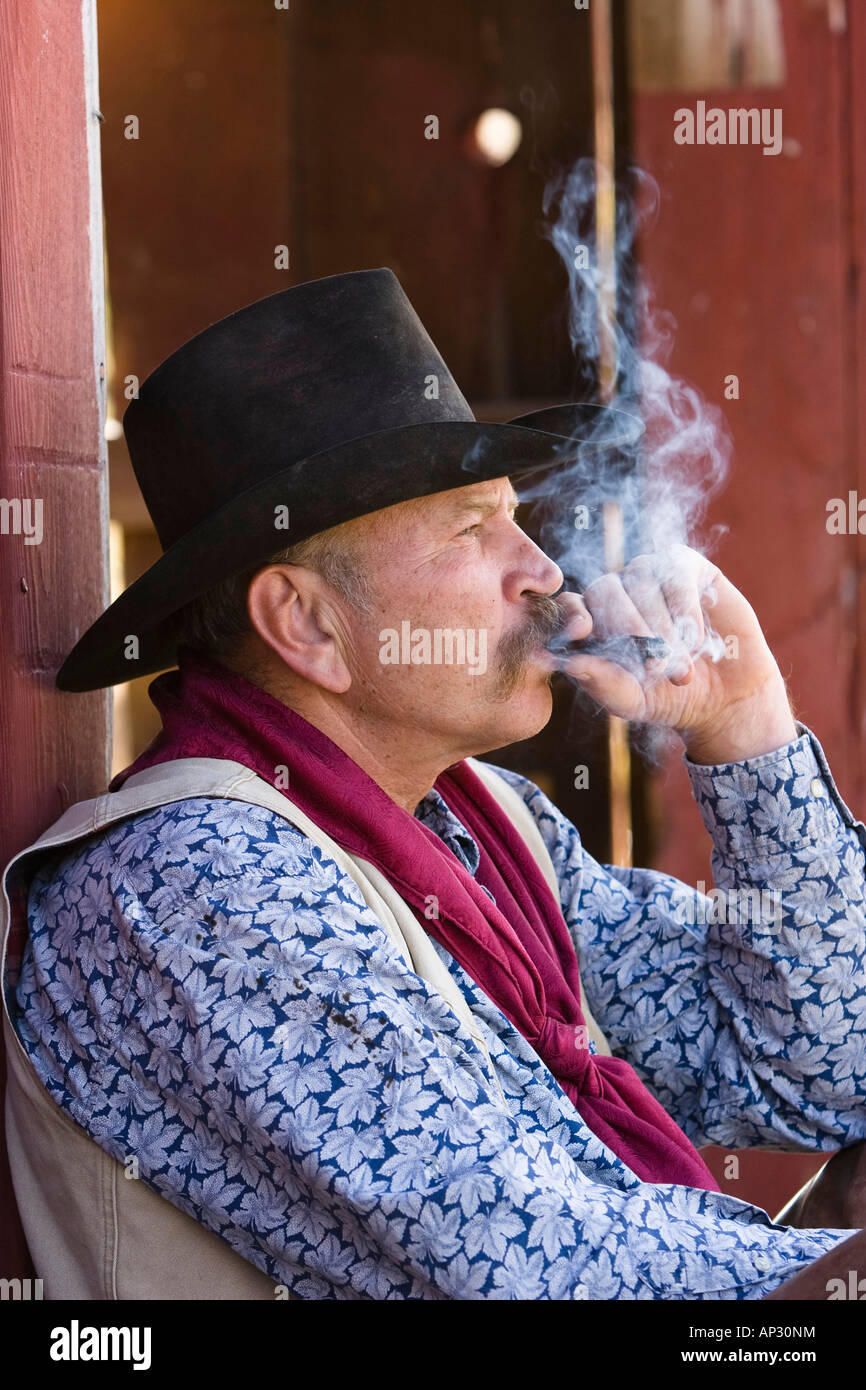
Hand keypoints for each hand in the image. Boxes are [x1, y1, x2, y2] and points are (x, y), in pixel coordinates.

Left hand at [553, 544, 796, 763]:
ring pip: (641, 579)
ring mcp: (650, 576)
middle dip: (629, 629)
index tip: (582, 630)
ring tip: (681, 667)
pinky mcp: (686, 567)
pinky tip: (695, 639)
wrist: (725, 697)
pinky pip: (675, 569)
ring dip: (662, 626)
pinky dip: (684, 605)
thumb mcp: (633, 701)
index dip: (572, 614)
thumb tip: (569, 663)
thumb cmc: (668, 699)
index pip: (568, 606)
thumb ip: (602, 683)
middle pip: (604, 590)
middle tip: (656, 667)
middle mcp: (617, 594)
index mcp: (593, 623)